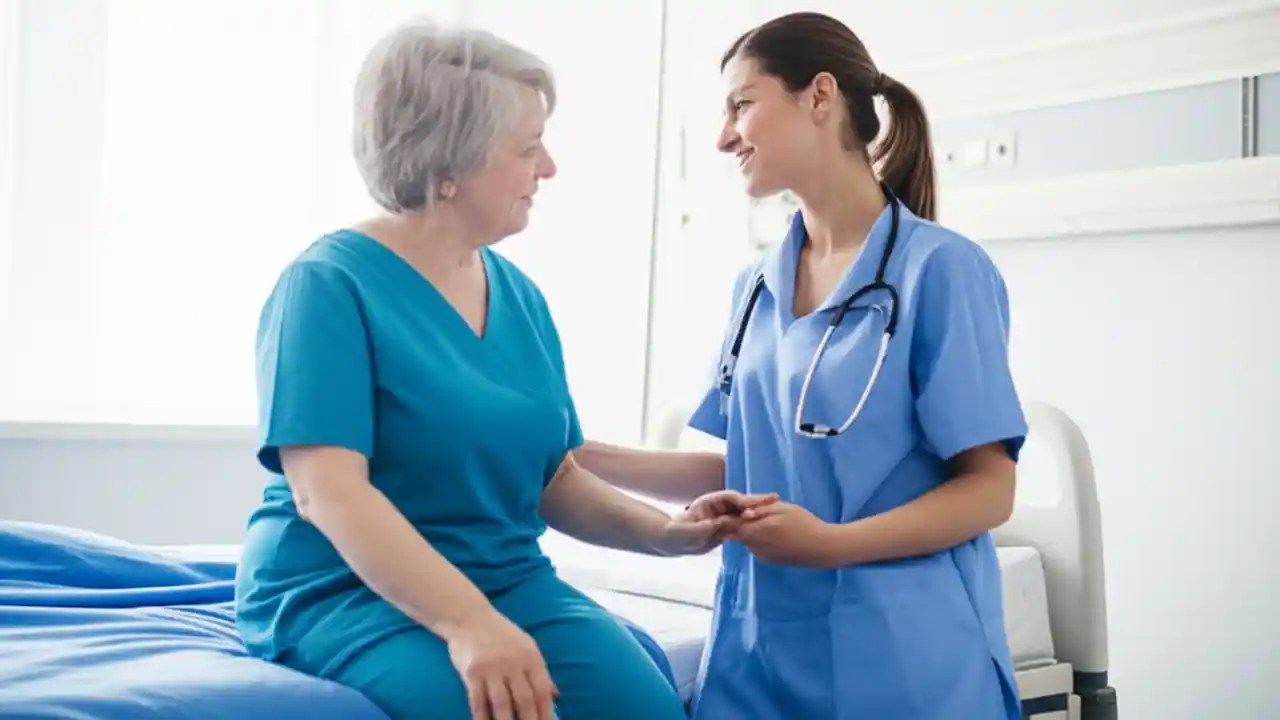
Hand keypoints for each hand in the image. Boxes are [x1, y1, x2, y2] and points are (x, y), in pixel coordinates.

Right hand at [445, 608, 557, 719]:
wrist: (469, 617)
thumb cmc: (500, 634)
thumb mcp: (526, 646)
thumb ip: (540, 671)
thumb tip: (555, 694)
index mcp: (530, 656)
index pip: (542, 690)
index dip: (546, 712)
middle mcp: (513, 662)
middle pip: (524, 699)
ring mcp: (492, 667)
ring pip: (502, 703)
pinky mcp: (472, 671)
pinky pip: (478, 700)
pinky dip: (482, 717)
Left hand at [653, 490, 778, 555]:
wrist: (674, 542)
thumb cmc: (675, 535)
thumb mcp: (684, 533)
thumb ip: (699, 529)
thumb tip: (715, 525)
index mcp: (709, 502)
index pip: (729, 498)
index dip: (743, 500)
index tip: (756, 504)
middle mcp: (719, 505)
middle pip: (741, 501)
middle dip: (757, 501)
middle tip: (775, 500)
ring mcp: (724, 514)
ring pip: (745, 510)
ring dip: (760, 510)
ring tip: (778, 509)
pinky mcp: (729, 524)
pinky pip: (744, 521)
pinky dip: (755, 521)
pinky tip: (769, 523)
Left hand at [728, 501, 839, 566]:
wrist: (822, 548)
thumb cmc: (805, 523)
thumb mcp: (783, 509)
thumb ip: (760, 511)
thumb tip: (743, 513)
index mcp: (759, 531)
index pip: (733, 524)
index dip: (733, 515)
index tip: (740, 508)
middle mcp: (756, 546)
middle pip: (739, 533)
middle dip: (743, 523)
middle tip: (758, 513)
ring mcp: (762, 555)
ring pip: (747, 540)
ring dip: (752, 531)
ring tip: (771, 523)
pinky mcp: (769, 560)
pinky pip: (756, 547)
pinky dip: (760, 539)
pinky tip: (775, 534)